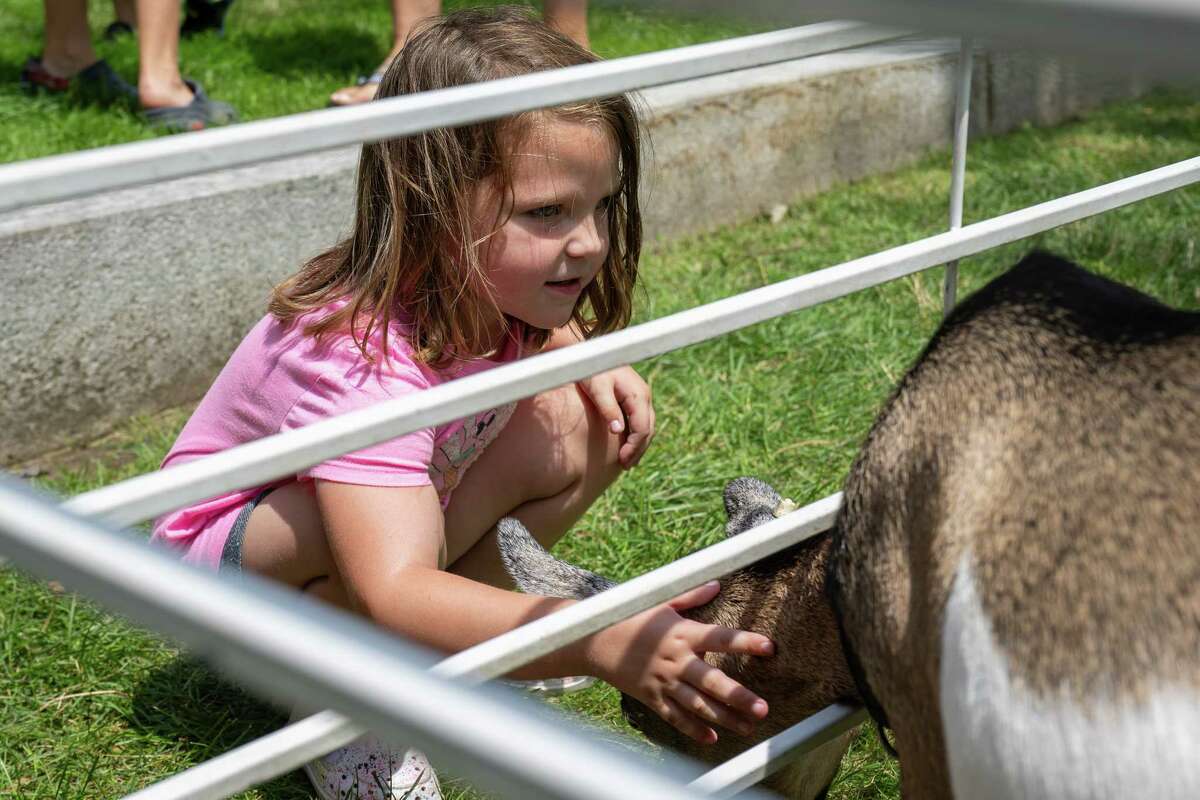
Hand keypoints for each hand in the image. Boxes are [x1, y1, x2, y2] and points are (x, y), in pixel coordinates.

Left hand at [577, 365, 654, 467]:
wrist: (588, 353)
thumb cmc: (591, 369)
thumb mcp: (597, 388)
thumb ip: (608, 409)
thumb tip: (618, 431)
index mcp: (638, 394)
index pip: (643, 428)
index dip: (635, 447)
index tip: (623, 461)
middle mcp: (644, 395)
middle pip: (649, 429)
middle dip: (638, 449)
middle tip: (625, 466)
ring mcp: (640, 396)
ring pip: (647, 425)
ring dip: (639, 444)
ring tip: (627, 461)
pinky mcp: (633, 397)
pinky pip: (640, 420)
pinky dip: (636, 435)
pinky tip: (625, 445)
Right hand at [584, 581, 772, 743]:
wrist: (595, 642)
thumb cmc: (633, 618)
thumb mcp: (661, 602)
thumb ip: (691, 595)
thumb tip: (717, 584)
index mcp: (681, 633)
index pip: (720, 637)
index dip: (745, 642)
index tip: (770, 647)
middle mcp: (675, 660)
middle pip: (711, 681)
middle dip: (738, 696)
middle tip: (763, 709)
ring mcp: (663, 682)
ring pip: (697, 705)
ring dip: (724, 717)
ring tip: (748, 728)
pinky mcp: (651, 698)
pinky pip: (674, 717)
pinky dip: (692, 729)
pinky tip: (712, 739)